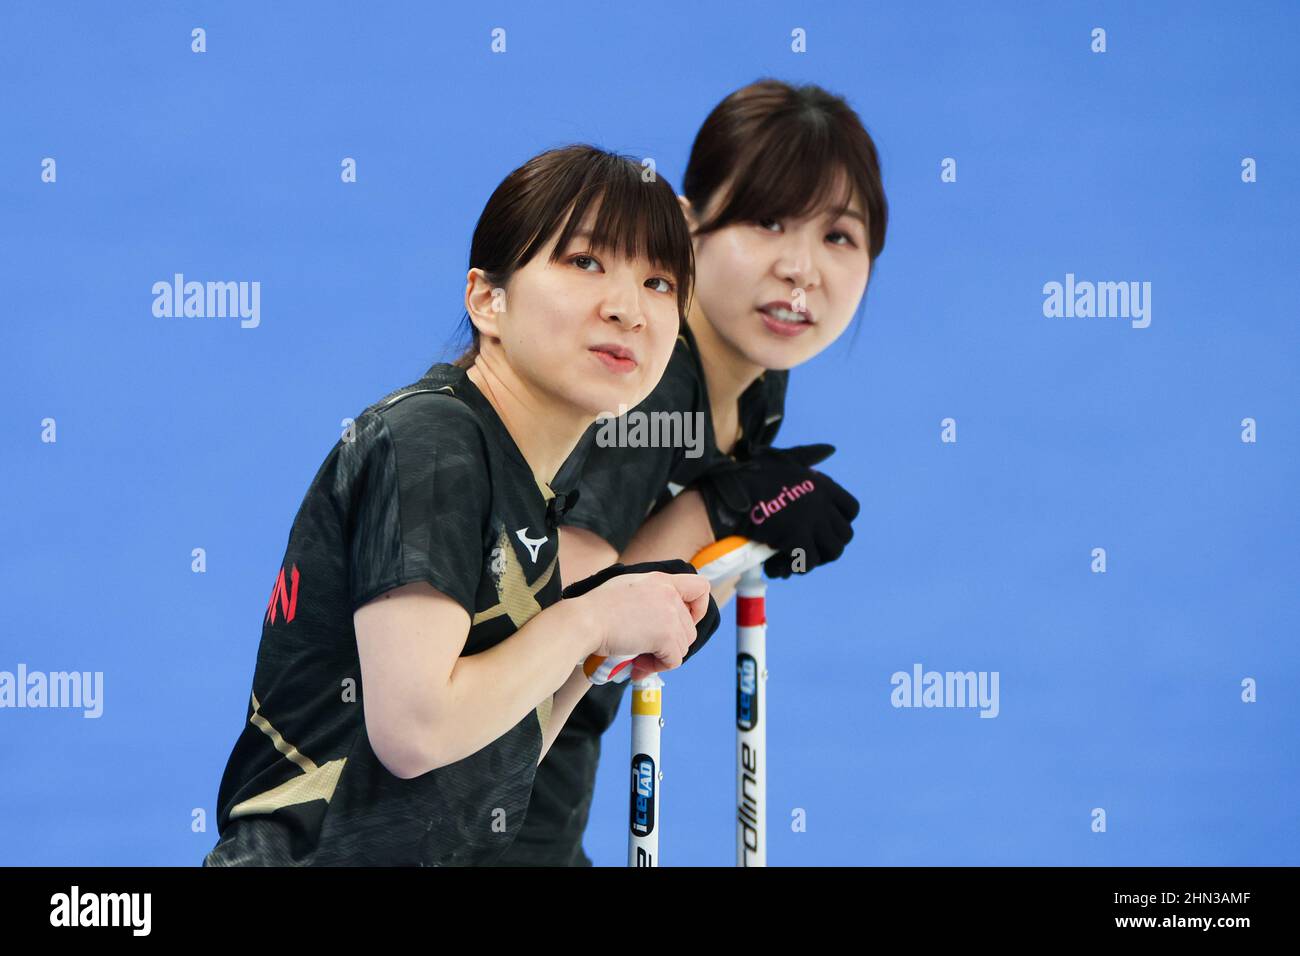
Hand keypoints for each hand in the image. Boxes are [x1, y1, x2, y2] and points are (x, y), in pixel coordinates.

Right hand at [564, 560, 719, 681]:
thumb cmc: (596, 608)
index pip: (701, 588)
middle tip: (647, 650)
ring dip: (662, 657)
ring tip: (638, 659)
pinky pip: (674, 660)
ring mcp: (670, 614)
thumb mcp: (628, 587)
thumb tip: (657, 619)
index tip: (680, 621)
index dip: (697, 609)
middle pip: (690, 628)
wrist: (585, 621)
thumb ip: (649, 595)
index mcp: (661, 580)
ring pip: (683, 646)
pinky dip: (657, 668)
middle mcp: (670, 594)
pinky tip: (638, 666)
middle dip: (671, 643)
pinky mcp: (665, 636)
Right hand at [693, 444, 859, 578]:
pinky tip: (779, 564)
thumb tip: (830, 448)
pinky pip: (809, 562)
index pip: (852, 510)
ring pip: (832, 552)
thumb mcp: (787, 459)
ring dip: (815, 559)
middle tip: (807, 549)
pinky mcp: (797, 538)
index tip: (822, 529)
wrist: (734, 494)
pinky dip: (796, 567)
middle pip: (844, 535)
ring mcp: (812, 521)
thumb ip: (809, 455)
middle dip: (828, 546)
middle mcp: (823, 503)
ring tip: (794, 558)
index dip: (840, 523)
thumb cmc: (755, 476)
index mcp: (824, 485)